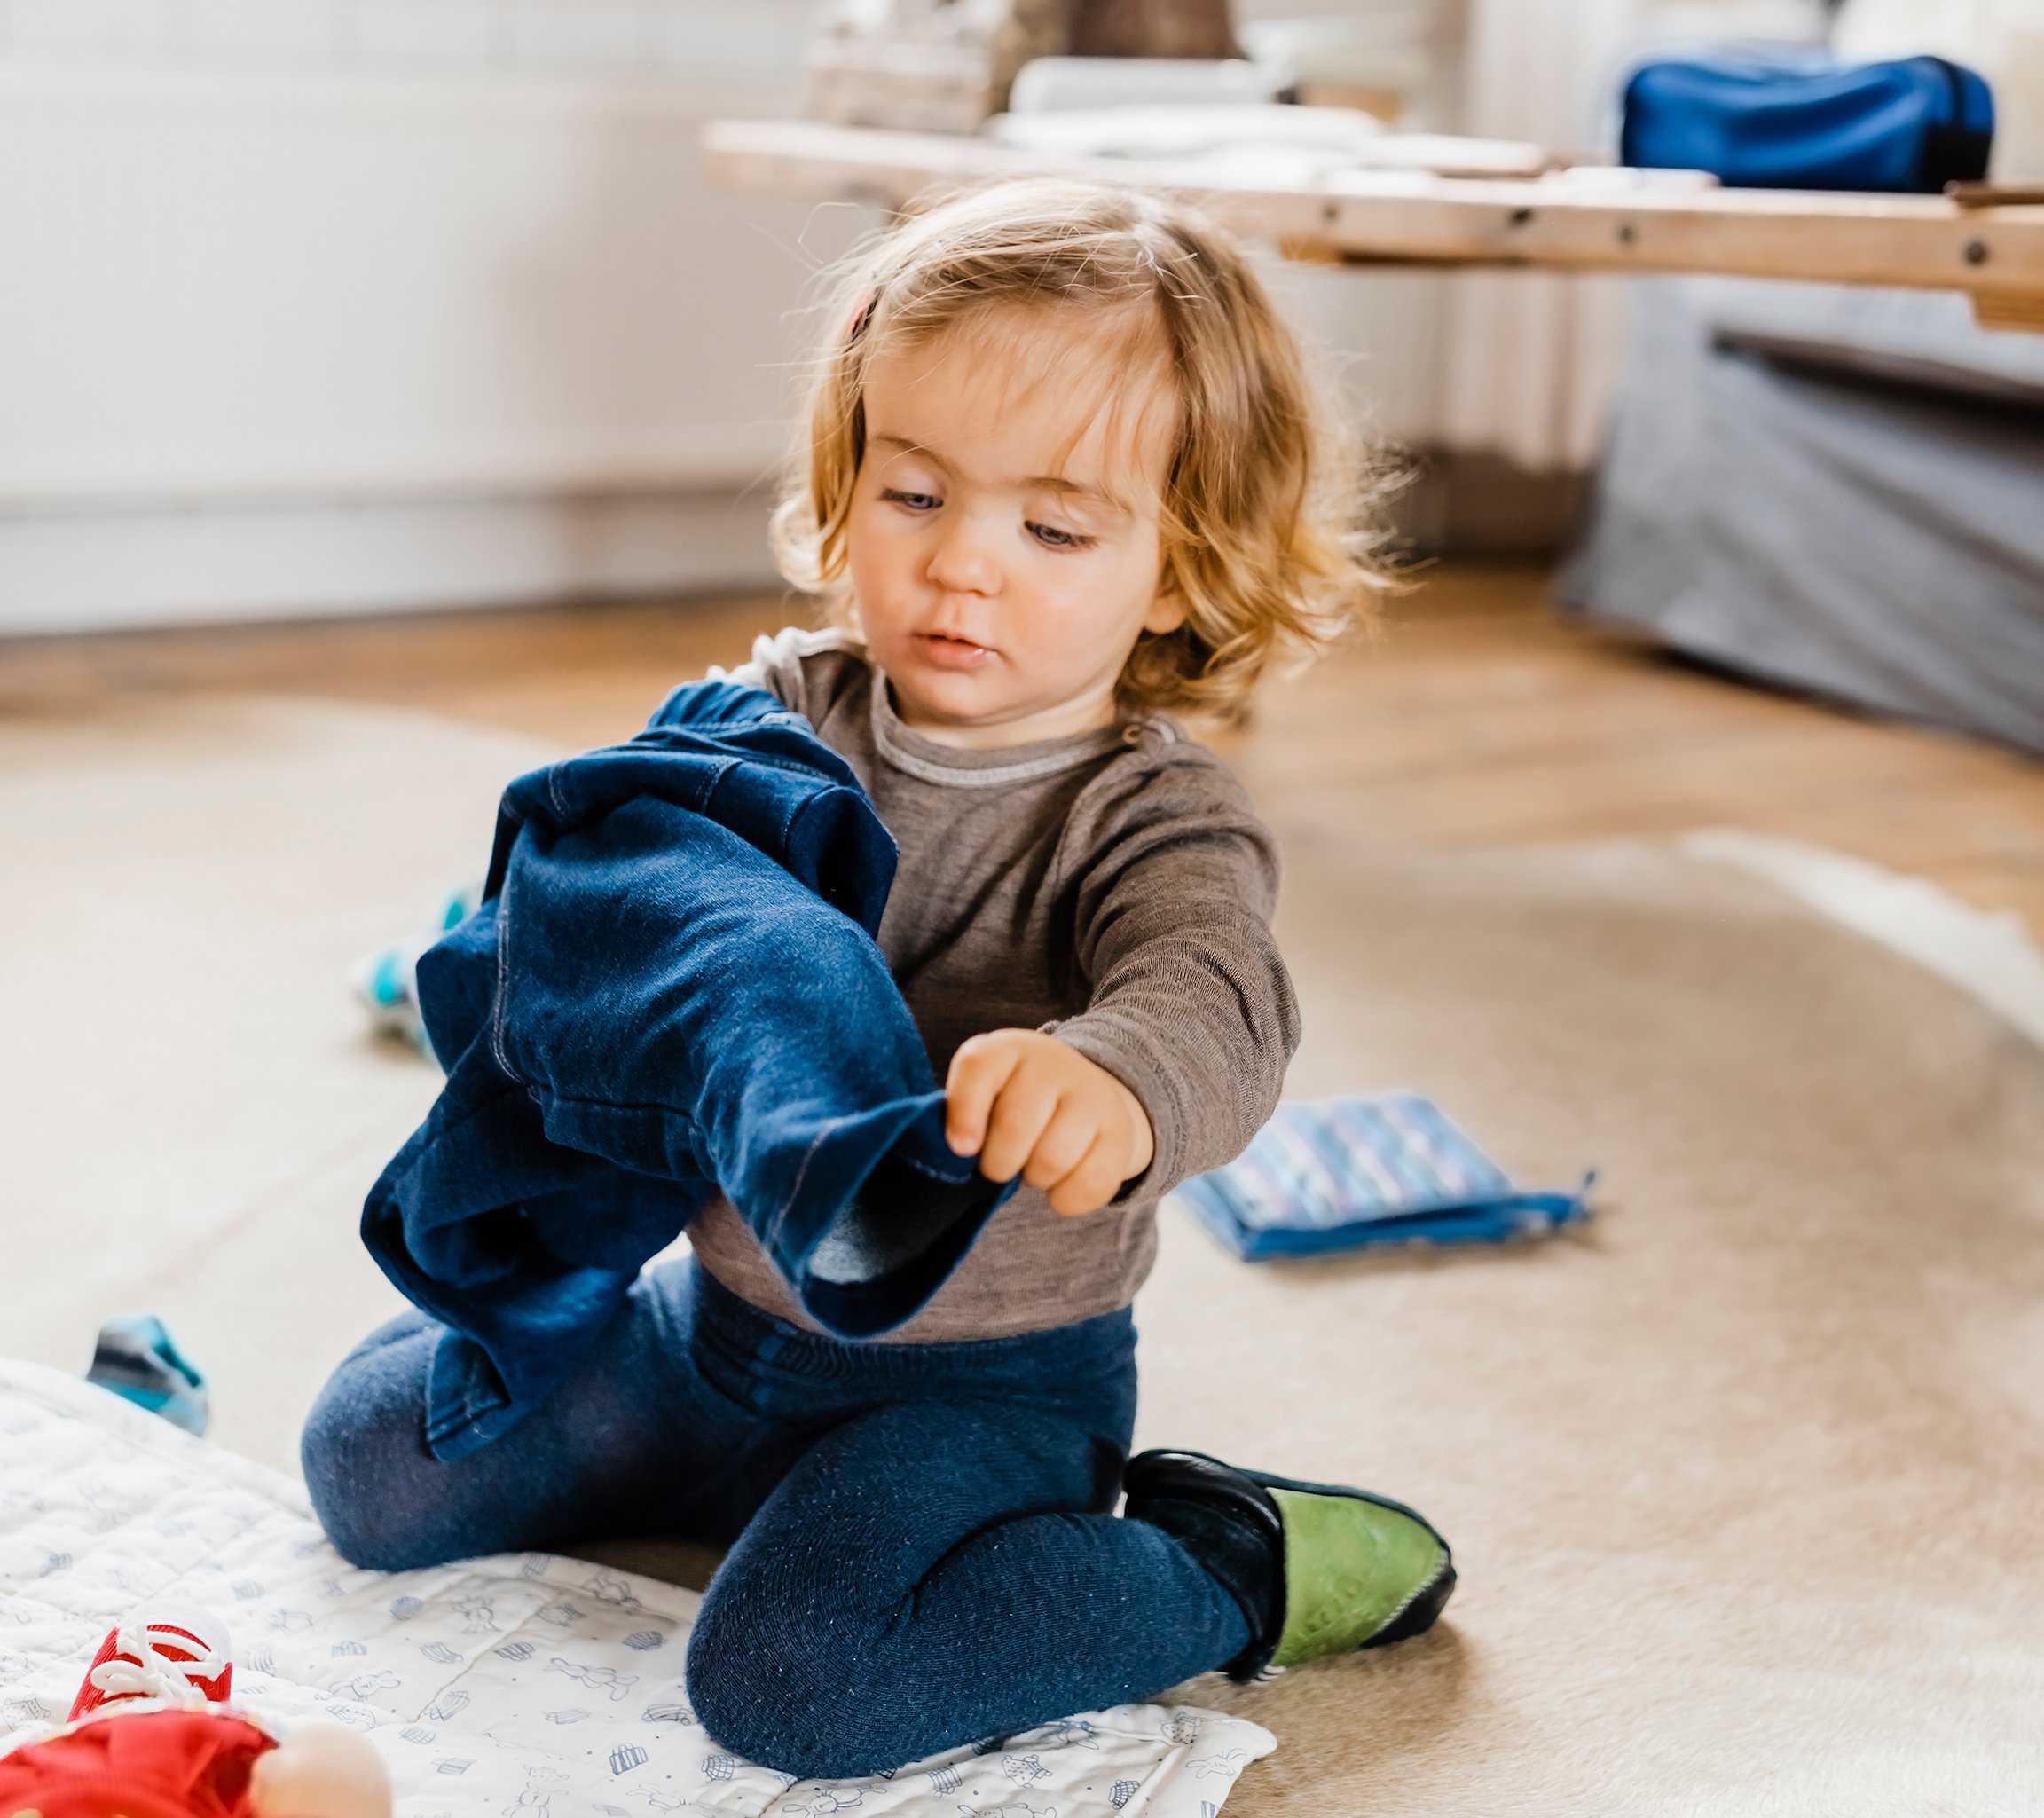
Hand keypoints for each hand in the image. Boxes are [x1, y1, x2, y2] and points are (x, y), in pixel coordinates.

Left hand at [944, 1030, 1154, 1216]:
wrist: (1083, 1094)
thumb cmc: (1014, 1101)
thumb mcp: (984, 1093)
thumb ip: (961, 1115)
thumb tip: (960, 1149)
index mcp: (1007, 1050)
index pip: (978, 1067)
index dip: (964, 1112)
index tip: (962, 1149)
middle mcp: (1052, 1063)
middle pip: (1015, 1124)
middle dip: (997, 1163)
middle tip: (999, 1165)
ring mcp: (1091, 1094)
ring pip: (1052, 1159)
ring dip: (1035, 1178)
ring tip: (1033, 1167)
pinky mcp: (1120, 1131)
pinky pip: (1091, 1184)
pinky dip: (1067, 1200)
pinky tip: (1059, 1188)